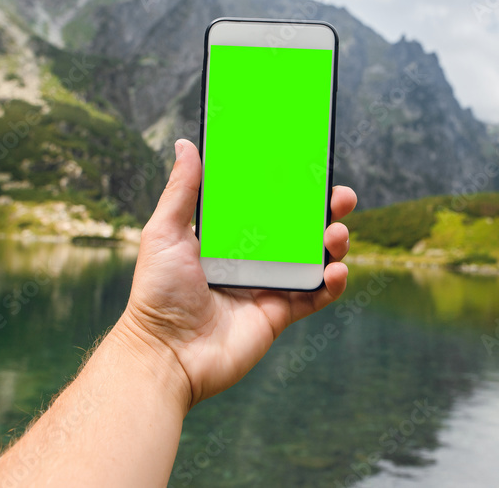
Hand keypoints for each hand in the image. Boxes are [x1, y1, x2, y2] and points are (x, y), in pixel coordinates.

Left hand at [113, 139, 355, 410]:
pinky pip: (315, 296)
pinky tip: (336, 271)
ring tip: (337, 234)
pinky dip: (332, 283)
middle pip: (296, 227)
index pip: (264, 203)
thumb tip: (185, 144)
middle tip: (341, 196)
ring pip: (312, 258)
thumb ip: (181, 190)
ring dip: (333, 242)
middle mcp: (249, 257)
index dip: (288, 185)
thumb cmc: (157, 294)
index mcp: (225, 235)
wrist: (166, 354)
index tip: (310, 165)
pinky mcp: (279, 314)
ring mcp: (267, 285)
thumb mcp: (164, 233)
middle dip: (323, 210)